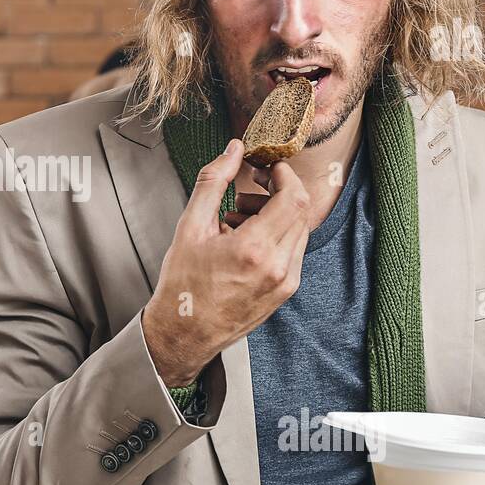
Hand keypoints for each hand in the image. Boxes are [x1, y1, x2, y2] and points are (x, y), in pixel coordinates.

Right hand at [142, 139, 309, 385]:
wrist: (184, 333)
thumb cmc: (182, 284)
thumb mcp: (190, 226)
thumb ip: (214, 182)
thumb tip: (234, 150)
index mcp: (254, 249)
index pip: (293, 196)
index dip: (283, 174)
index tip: (265, 166)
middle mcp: (278, 267)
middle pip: (301, 210)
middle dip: (280, 189)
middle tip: (253, 184)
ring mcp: (286, 282)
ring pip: (299, 230)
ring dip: (278, 213)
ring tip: (240, 216)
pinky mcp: (286, 291)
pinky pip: (294, 250)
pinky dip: (277, 235)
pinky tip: (246, 238)